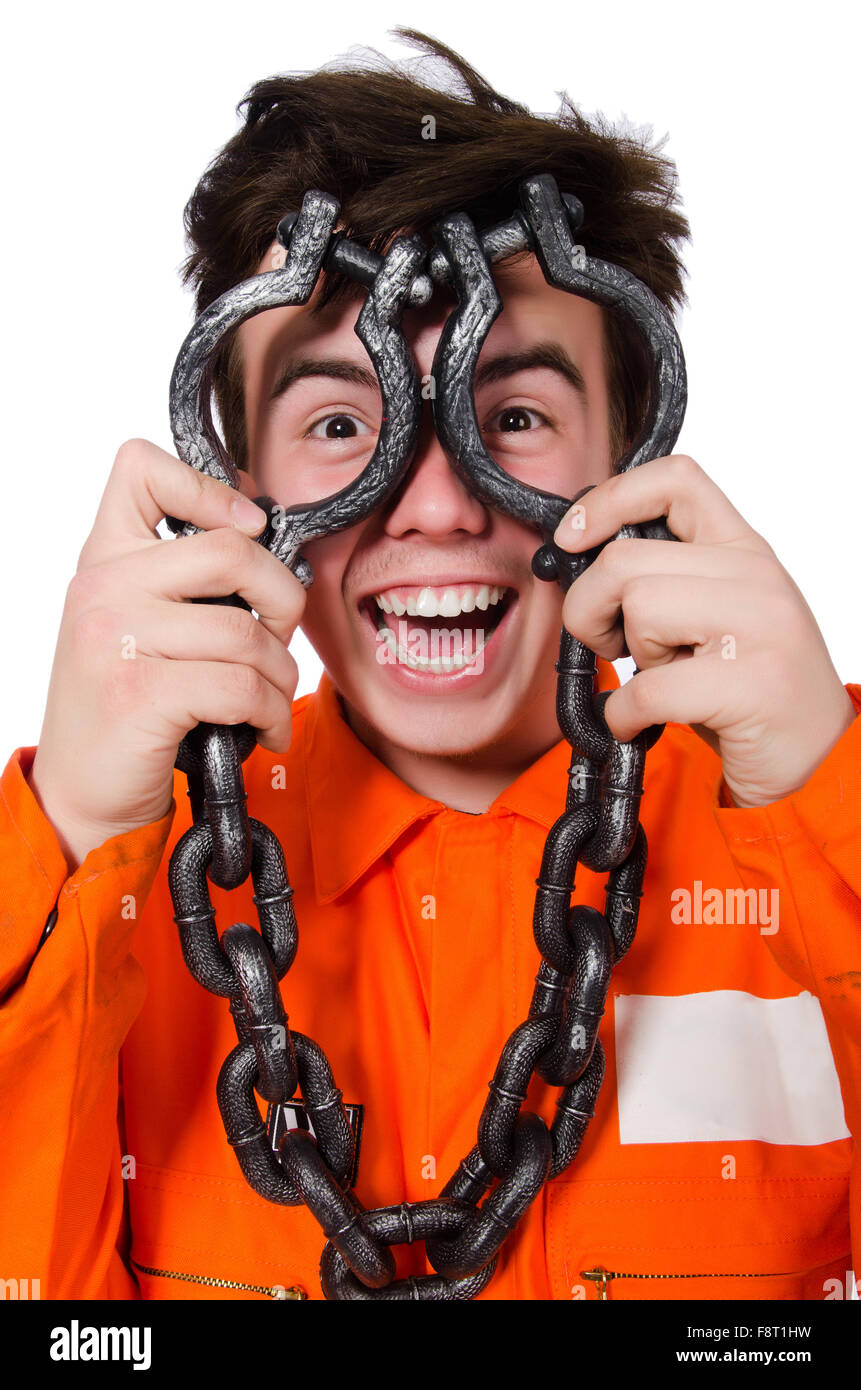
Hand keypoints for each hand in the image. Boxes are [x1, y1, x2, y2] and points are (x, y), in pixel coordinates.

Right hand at [29, 440, 304, 870]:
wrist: (83, 791)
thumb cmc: (126, 707)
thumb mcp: (137, 624)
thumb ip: (182, 580)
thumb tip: (266, 541)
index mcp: (104, 557)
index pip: (142, 468)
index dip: (210, 486)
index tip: (249, 529)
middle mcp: (103, 587)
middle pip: (232, 549)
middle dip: (284, 599)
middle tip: (279, 637)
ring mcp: (117, 637)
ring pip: (248, 633)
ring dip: (281, 677)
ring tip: (270, 702)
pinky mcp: (141, 693)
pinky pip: (242, 687)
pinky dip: (270, 715)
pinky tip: (263, 731)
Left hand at [554, 454, 855, 806]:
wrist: (819, 760)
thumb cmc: (751, 691)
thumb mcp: (715, 615)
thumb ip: (666, 579)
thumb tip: (579, 560)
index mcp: (745, 551)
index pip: (675, 480)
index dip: (609, 499)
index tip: (574, 537)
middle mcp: (757, 577)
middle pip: (626, 559)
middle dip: (591, 609)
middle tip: (611, 645)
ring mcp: (760, 627)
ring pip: (638, 608)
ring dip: (627, 658)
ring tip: (658, 679)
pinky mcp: (750, 684)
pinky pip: (645, 688)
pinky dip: (623, 715)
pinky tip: (640, 723)